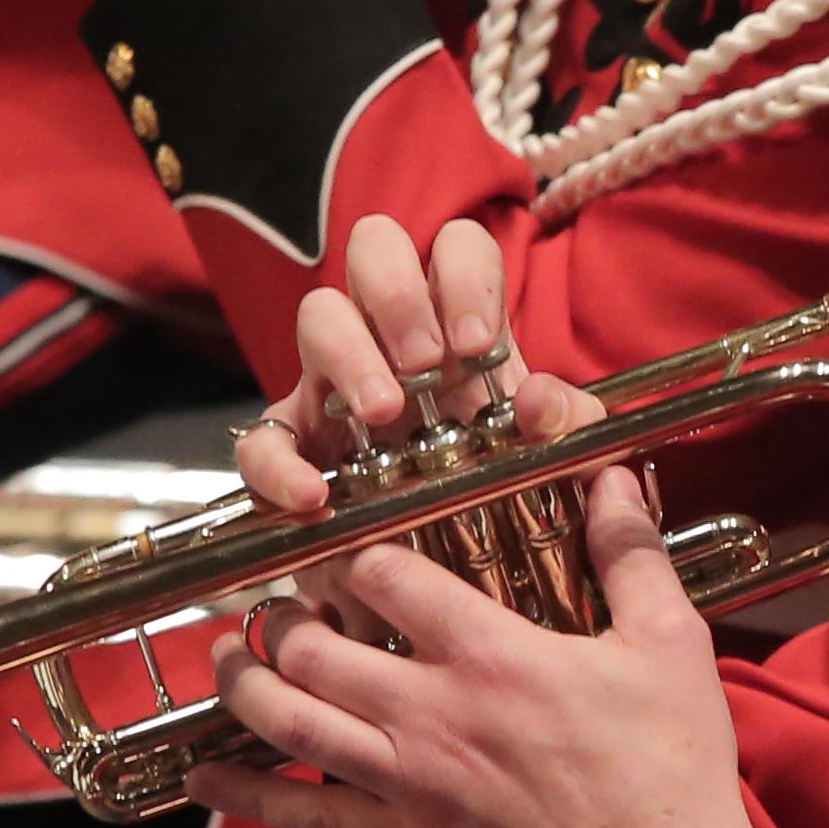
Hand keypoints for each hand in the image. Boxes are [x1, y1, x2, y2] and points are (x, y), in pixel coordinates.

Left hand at [184, 256, 778, 827]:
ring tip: (230, 658)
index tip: (346, 548)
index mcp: (492, 651)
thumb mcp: (669, 643)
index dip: (354, 553)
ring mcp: (408, 781)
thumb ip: (630, 553)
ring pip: (289, 719)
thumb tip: (609, 476)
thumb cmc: (671, 765)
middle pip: (312, 646)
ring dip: (244, 684)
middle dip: (281, 618)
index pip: (385, 574)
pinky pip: (303, 816)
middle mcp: (432, 709)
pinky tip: (204, 777)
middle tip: (275, 606)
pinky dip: (244, 795)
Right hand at [228, 218, 551, 518]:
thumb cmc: (499, 495)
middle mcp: (389, 336)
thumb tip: (540, 398)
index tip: (477, 344)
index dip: (465, 276)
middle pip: (375, 247)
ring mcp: (332, 383)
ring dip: (351, 354)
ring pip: (319, 315)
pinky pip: (263, 439)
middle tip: (427, 363)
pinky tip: (316, 496)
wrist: (442, 580)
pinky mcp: (291, 448)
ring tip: (384, 412)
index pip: (457, 247)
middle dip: (399, 295)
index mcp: (459, 325)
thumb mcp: (550, 462)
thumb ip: (564, 430)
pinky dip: (280, 464)